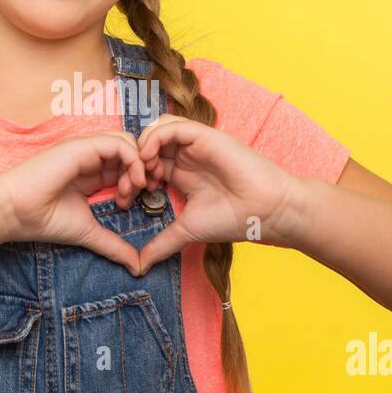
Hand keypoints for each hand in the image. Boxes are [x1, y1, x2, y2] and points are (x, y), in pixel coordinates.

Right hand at [0, 132, 148, 275]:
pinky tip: (131, 182)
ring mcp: (85, 150)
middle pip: (129, 152)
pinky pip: (119, 143)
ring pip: (127, 143)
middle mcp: (88, 158)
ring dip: (139, 165)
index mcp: (88, 173)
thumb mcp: (88, 233)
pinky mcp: (82, 146)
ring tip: (134, 189)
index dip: (134, 181)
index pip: (122, 167)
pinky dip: (133, 160)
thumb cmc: (43, 220)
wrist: (14, 211)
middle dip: (142, 171)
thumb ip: (113, 246)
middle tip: (139, 194)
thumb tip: (137, 266)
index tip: (129, 204)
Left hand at [134, 115, 299, 274]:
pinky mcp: (204, 136)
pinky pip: (172, 126)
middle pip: (147, 144)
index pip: (146, 163)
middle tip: (128, 187)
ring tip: (141, 172)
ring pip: (157, 129)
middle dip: (131, 162)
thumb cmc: (233, 218)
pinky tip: (150, 158)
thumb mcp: (187, 230)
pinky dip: (155, 138)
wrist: (265, 210)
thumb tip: (139, 266)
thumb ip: (162, 243)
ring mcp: (195, 144)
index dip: (130, 177)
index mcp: (181, 173)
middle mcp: (186, 155)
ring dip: (141, 147)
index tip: (126, 200)